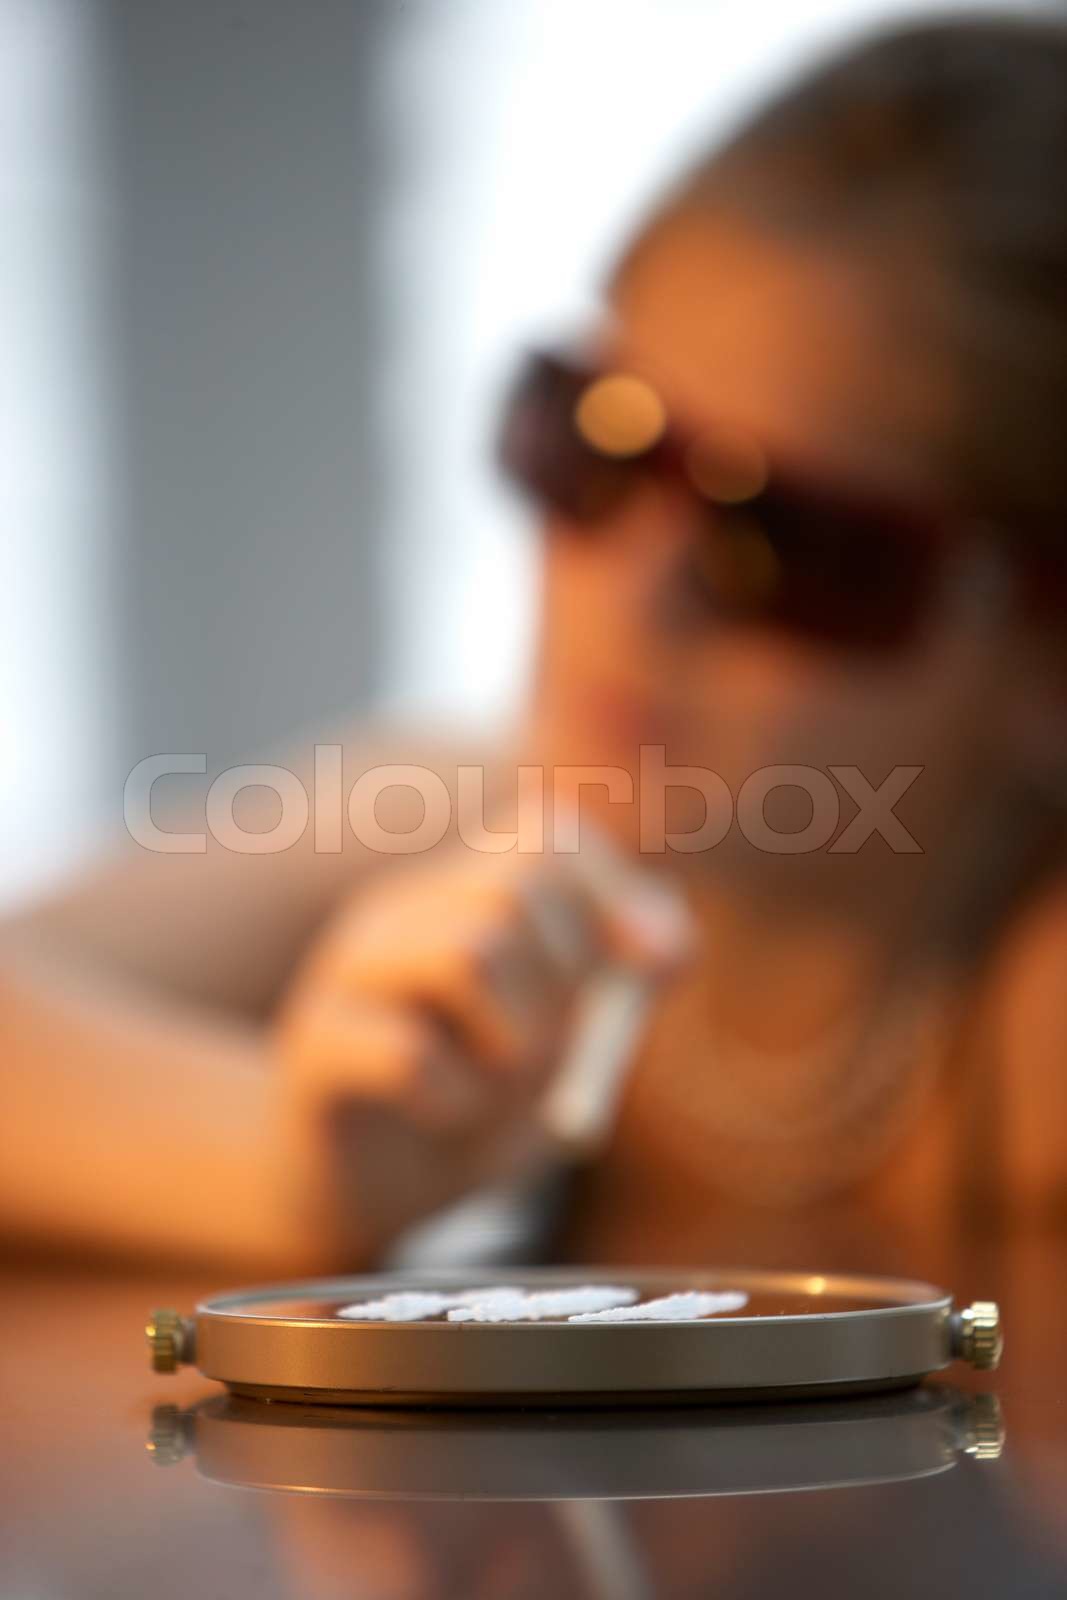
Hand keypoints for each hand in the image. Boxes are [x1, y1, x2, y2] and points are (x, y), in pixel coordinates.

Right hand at [273, 849, 688, 1266]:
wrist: (356, 1196)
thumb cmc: (468, 1113)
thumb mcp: (560, 1052)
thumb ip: (614, 994)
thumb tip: (672, 951)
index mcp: (456, 898)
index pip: (547, 836)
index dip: (614, 900)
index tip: (658, 973)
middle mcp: (398, 916)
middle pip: (513, 889)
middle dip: (568, 981)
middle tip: (552, 1053)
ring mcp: (347, 975)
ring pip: (466, 950)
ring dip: (518, 1040)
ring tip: (499, 1091)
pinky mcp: (318, 1048)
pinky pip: (410, 1053)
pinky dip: (456, 1099)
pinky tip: (447, 1119)